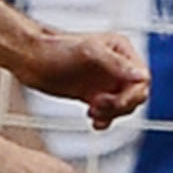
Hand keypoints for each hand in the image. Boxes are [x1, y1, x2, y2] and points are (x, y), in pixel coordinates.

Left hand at [25, 29, 150, 128]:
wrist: (29, 58)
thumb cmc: (55, 50)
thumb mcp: (88, 53)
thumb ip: (117, 65)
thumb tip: (143, 77)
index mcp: (121, 50)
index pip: (142, 79)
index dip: (131, 95)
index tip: (111, 102)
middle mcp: (117, 66)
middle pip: (136, 95)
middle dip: (120, 105)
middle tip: (97, 107)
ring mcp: (105, 81)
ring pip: (124, 106)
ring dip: (112, 114)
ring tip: (91, 112)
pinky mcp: (93, 95)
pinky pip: (109, 113)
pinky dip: (105, 120)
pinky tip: (93, 122)